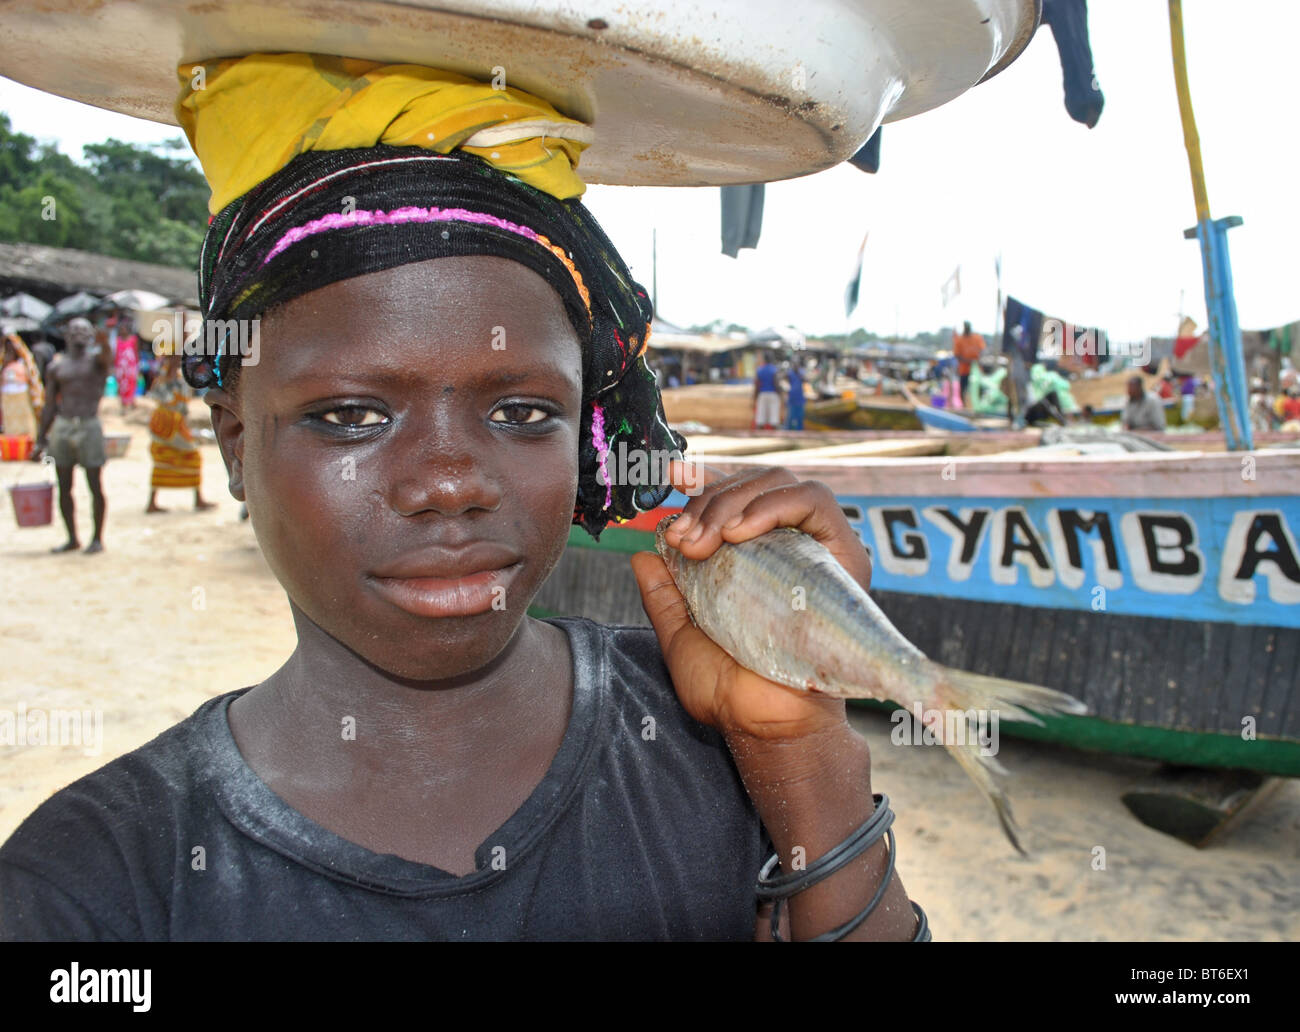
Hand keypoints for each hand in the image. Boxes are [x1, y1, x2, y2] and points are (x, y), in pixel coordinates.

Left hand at [630, 459, 871, 745]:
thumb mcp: (680, 635)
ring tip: (706, 538)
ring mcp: (817, 548)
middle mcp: (788, 546)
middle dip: (708, 500)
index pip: (735, 497)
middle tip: (684, 537)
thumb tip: (641, 553)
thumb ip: (663, 594)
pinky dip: (771, 504)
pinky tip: (739, 532)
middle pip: (752, 483)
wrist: (765, 723)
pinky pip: (814, 501)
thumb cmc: (729, 689)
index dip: (704, 479)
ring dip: (734, 501)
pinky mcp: (843, 555)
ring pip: (780, 482)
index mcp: (755, 558)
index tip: (671, 478)